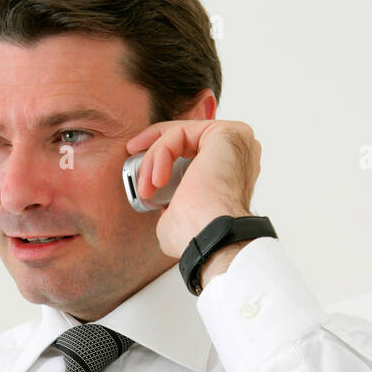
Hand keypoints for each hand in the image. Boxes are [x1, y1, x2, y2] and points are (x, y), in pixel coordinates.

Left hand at [125, 119, 261, 258]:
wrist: (209, 238)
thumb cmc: (196, 234)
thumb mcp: (176, 214)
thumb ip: (171, 200)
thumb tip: (160, 199)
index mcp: (229, 172)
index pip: (191, 151)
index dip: (160, 155)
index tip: (138, 167)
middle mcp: (236, 153)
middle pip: (184, 138)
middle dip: (152, 153)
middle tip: (134, 171)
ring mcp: (234, 141)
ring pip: (179, 135)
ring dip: (153, 159)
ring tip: (147, 188)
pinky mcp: (224, 133)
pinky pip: (180, 133)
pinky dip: (160, 153)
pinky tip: (158, 180)